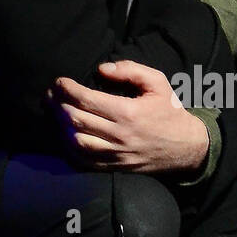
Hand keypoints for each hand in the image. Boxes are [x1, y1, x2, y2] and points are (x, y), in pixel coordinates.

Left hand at [48, 60, 208, 173]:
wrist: (186, 148)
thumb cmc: (170, 112)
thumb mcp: (158, 83)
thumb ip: (131, 70)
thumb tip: (102, 69)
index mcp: (128, 112)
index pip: (87, 100)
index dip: (67, 89)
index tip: (59, 82)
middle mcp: (119, 135)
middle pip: (76, 120)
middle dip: (57, 105)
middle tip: (50, 95)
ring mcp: (115, 155)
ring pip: (75, 142)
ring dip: (60, 127)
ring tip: (54, 113)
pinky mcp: (114, 168)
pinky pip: (83, 161)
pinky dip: (68, 148)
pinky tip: (64, 135)